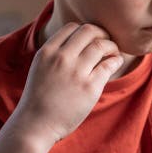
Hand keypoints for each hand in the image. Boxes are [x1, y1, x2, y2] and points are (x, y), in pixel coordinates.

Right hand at [9, 23, 122, 147]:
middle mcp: (61, 58)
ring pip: (101, 45)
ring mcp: (76, 71)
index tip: (93, 38)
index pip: (72, 27)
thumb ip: (56, 55)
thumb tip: (78, 44)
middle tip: (107, 42)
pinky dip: (116, 60)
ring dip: (112, 46)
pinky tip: (116, 62)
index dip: (86, 31)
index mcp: (47, 52)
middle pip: (89, 31)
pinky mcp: (90, 86)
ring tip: (113, 53)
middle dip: (102, 33)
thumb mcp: (40, 69)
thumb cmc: (40, 99)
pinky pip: (109, 64)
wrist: (35, 125)